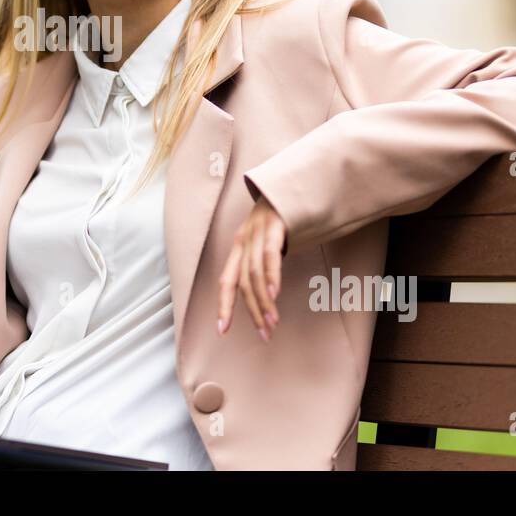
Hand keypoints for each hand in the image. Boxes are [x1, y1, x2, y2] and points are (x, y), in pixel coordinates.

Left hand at [217, 197, 286, 341]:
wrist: (292, 181)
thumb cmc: (282, 217)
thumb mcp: (266, 241)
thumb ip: (262, 263)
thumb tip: (266, 292)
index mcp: (239, 246)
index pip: (226, 281)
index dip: (224, 305)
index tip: (222, 330)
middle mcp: (244, 239)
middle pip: (243, 282)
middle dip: (252, 311)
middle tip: (265, 335)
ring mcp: (258, 231)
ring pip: (255, 273)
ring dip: (264, 301)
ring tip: (273, 322)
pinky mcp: (275, 224)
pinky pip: (269, 254)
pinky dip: (271, 275)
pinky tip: (275, 293)